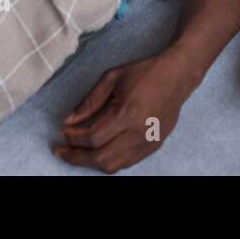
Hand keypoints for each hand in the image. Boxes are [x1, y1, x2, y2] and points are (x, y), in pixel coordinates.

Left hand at [52, 52, 196, 172]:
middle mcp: (138, 134)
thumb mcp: (112, 78)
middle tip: (61, 151)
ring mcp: (148, 143)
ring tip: (76, 153)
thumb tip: (69, 120)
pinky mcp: (154, 147)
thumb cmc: (144, 72)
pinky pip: (126, 163)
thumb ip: (89, 101)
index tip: (63, 131)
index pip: (93, 137)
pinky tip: (97, 151)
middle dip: (76, 157)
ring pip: (113, 166)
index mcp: (127, 114)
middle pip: (101, 158)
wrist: (177, 76)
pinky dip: (108, 160)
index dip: (73, 138)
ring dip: (91, 162)